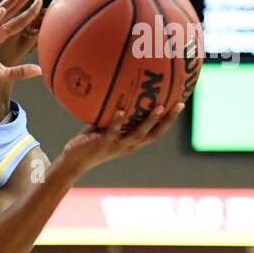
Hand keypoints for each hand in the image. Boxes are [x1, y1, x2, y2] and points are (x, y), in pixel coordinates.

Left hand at [58, 102, 184, 173]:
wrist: (74, 161)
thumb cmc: (88, 141)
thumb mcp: (105, 126)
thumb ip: (113, 114)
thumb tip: (116, 91)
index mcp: (132, 142)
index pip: (156, 132)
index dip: (169, 120)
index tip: (179, 105)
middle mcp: (129, 145)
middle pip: (154, 133)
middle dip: (168, 120)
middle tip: (179, 105)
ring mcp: (117, 145)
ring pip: (138, 134)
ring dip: (149, 121)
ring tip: (158, 107)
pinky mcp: (104, 144)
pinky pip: (113, 132)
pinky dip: (118, 122)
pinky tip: (121, 111)